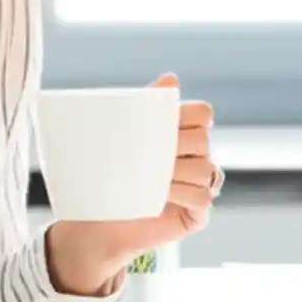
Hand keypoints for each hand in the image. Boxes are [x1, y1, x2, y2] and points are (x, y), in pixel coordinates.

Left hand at [45, 73, 217, 293]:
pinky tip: (163, 196)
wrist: (95, 223)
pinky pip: (204, 197)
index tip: (164, 123)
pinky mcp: (196, 213)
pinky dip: (184, 194)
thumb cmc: (106, 179)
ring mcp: (198, 186)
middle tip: (151, 154)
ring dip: (178, 172)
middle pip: (204, 139)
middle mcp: (195, 158)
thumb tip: (171, 78)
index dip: (188, 114)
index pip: (203, 113)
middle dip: (177, 144)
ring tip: (153, 178)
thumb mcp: (121, 138)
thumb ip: (145, 107)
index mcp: (180, 135)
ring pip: (207, 169)